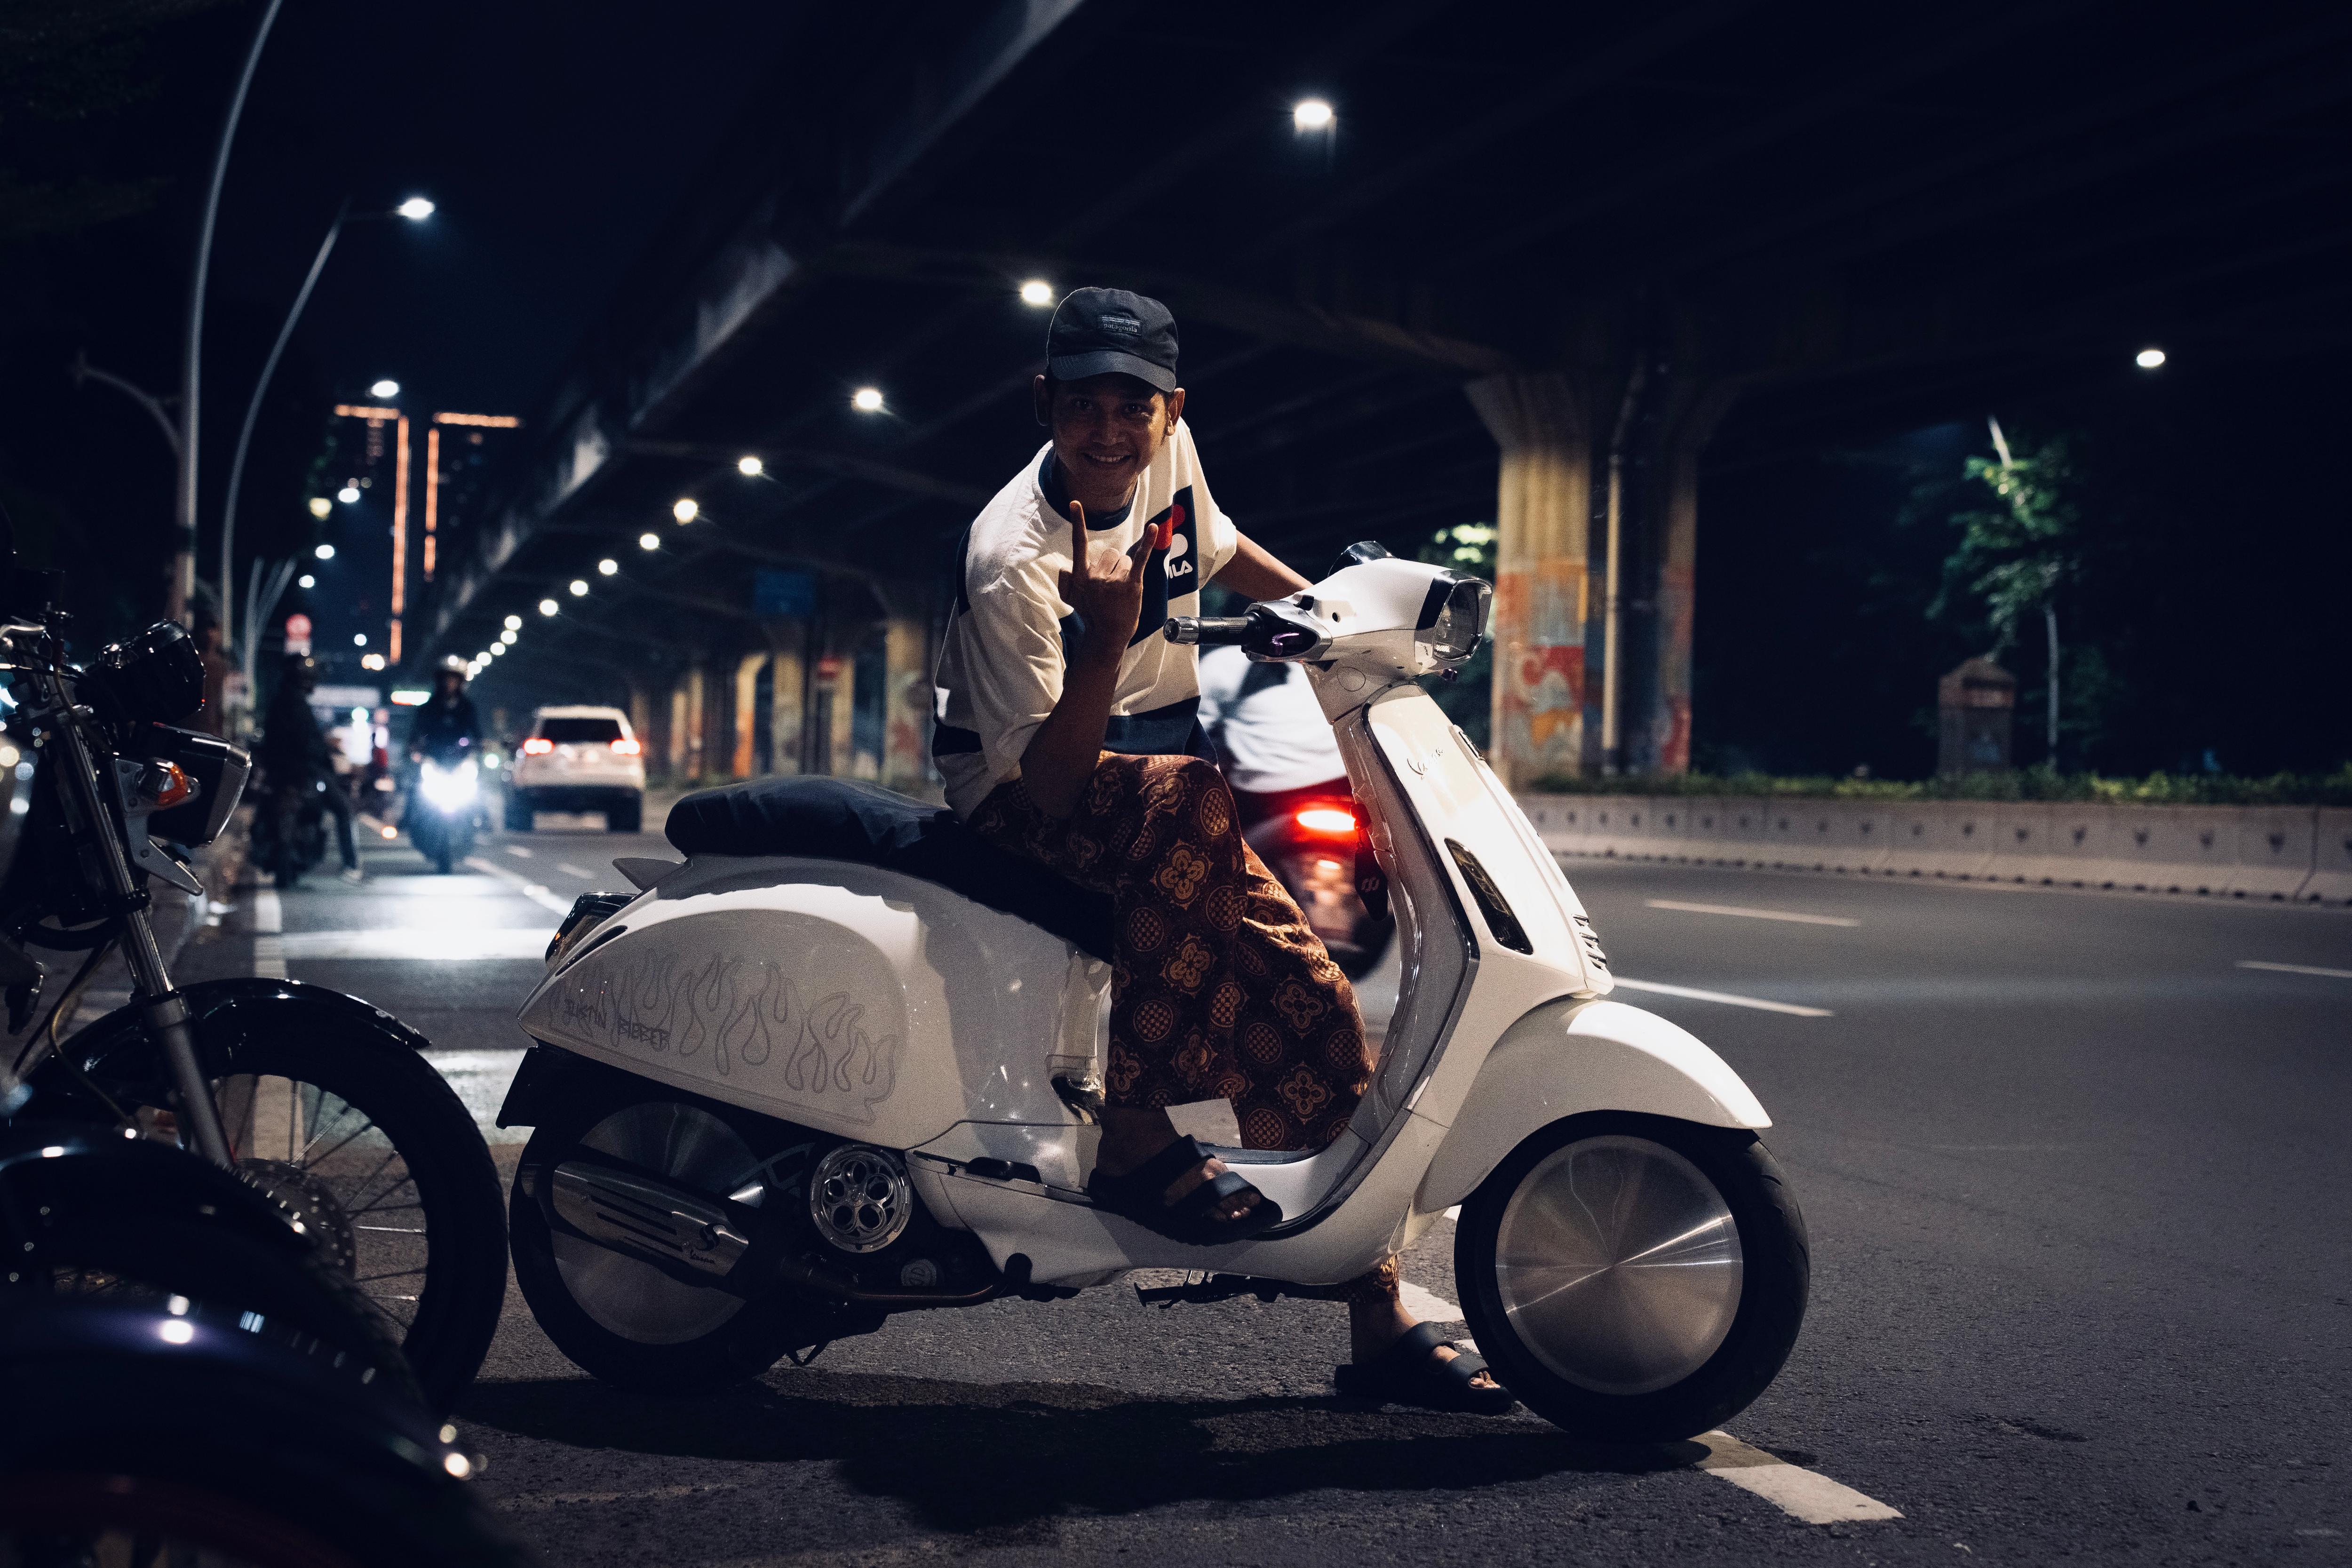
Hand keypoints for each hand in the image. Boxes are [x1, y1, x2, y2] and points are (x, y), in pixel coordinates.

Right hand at [1054, 500, 1160, 667]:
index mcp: (1079, 576)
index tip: (1076, 503)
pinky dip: (1148, 542)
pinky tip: (1153, 528)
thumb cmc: (1091, 616)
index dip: (1078, 522)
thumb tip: (1067, 566)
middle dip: (1114, 566)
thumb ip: (1065, 580)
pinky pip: (1140, 558)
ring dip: (1126, 571)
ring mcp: (1112, 580)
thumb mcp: (1069, 599)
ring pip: (1124, 559)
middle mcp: (1094, 576)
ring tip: (1122, 592)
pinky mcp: (1130, 584)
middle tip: (1112, 588)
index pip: (1079, 543)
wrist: (1107, 636)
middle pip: (1110, 553)